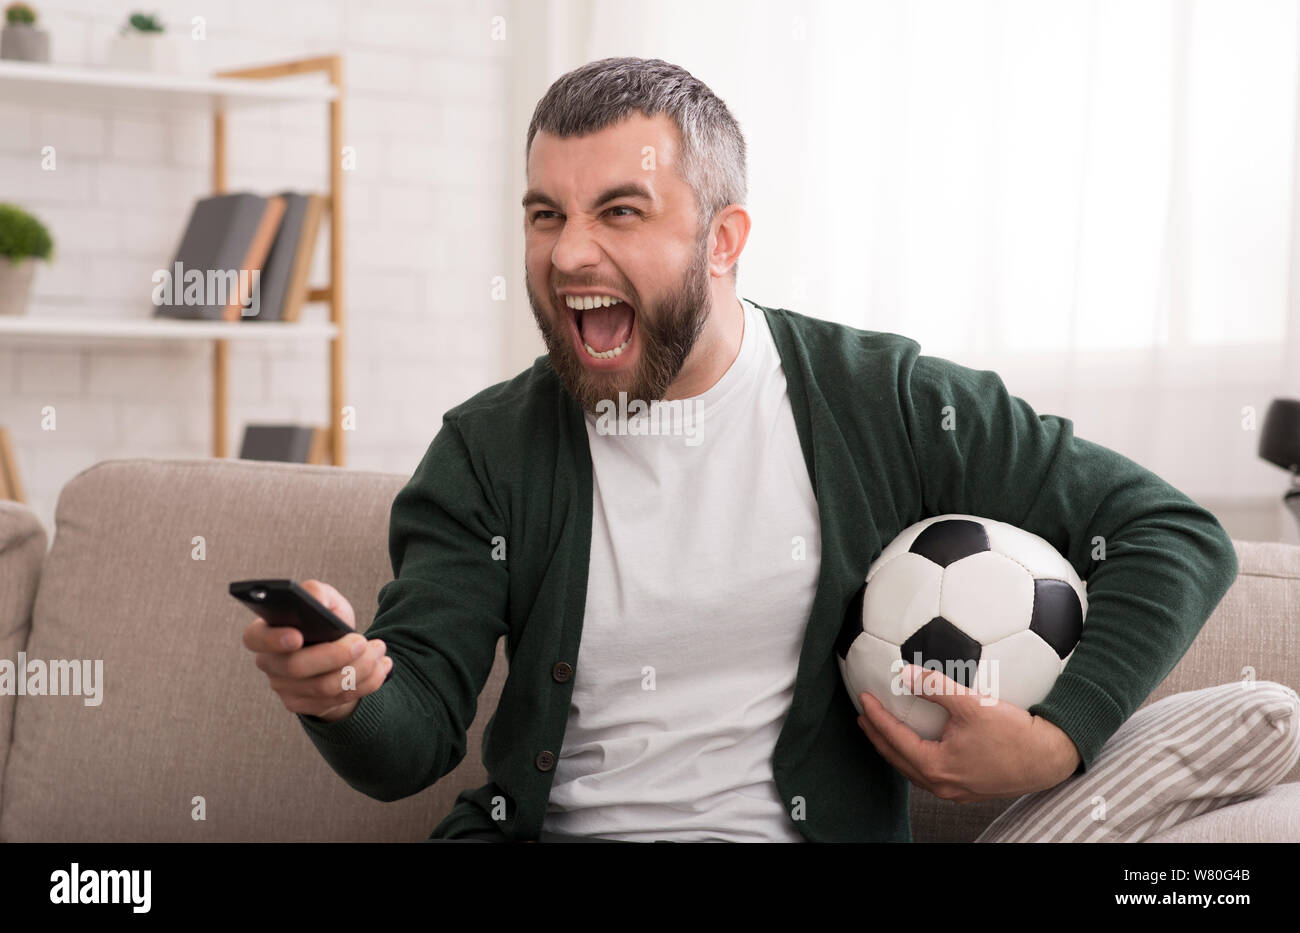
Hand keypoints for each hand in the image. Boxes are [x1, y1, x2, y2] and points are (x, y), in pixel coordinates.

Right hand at [241, 579, 389, 722]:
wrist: (340, 654)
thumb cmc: (326, 622)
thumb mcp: (326, 602)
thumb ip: (318, 593)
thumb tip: (316, 599)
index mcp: (265, 632)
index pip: (255, 638)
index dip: (272, 639)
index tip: (298, 636)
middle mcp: (269, 663)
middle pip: (296, 667)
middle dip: (336, 654)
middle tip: (363, 642)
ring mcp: (284, 688)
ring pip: (323, 687)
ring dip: (359, 669)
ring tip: (379, 650)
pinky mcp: (304, 706)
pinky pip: (336, 700)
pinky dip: (366, 683)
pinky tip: (381, 668)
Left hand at [856, 663, 1081, 802]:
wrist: (1050, 758)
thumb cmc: (1013, 732)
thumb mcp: (972, 703)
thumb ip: (935, 687)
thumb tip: (905, 673)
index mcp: (935, 766)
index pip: (894, 738)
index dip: (876, 716)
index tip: (864, 697)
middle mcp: (941, 784)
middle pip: (898, 759)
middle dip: (878, 737)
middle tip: (864, 716)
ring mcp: (955, 790)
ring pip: (913, 769)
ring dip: (896, 748)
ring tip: (885, 729)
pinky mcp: (969, 789)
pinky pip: (931, 773)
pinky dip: (917, 756)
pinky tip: (921, 742)